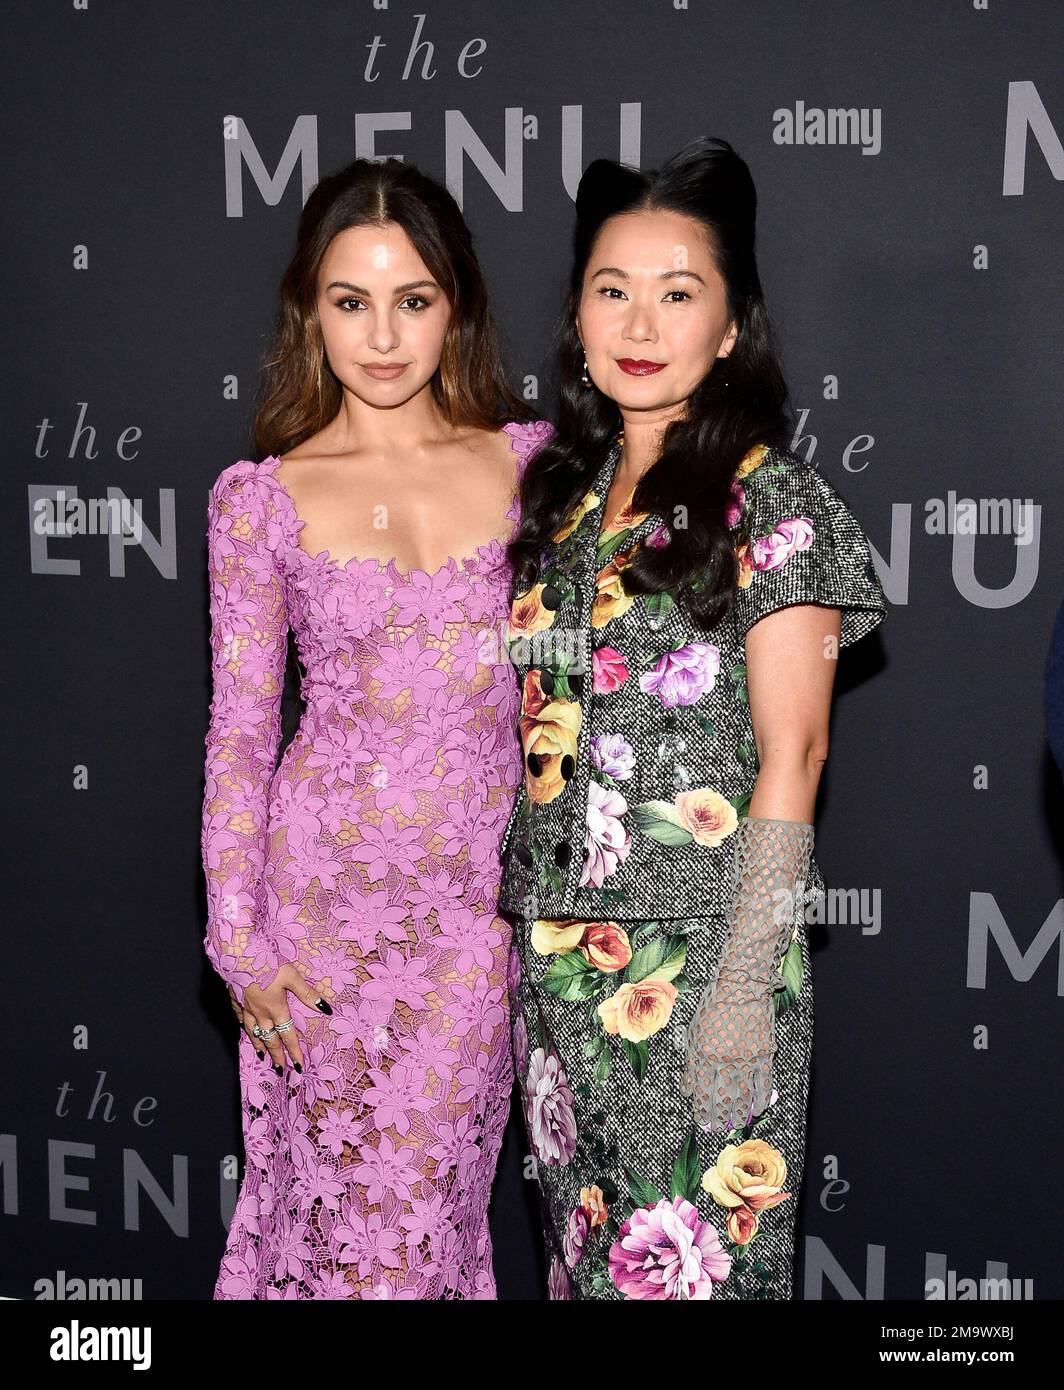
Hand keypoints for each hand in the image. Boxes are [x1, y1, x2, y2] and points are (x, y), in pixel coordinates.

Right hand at [232, 965, 326, 1072]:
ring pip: (253, 1032)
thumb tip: (326, 1009)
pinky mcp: (236, 1000)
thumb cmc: (267, 964)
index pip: (288, 1035)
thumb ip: (308, 994)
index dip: (294, 1051)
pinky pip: (240, 1018)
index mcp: (276, 1008)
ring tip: (263, 1056)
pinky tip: (245, 1030)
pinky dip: (243, 1027)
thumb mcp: (292, 976)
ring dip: (259, 1045)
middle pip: (270, 1038)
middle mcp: (261, 1012)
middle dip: (276, 1055)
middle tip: (280, 1069)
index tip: (298, 1066)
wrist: (238, 955)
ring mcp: (246, 1008)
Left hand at [680, 984, 776, 1131]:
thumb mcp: (693, 1033)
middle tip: (717, 1128)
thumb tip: (687, 1091)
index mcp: (704, 1055)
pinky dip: (761, 1101)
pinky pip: (764, 1086)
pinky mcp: (764, 1055)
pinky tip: (757, 1110)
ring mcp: (746, 1060)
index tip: (702, 1123)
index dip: (702, 1112)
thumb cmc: (713, 1007)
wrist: (741, 986)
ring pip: (743, 1098)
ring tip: (734, 1124)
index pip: (702, 1094)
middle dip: (719, 1119)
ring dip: (738, 1115)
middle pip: (722, 1100)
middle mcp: (724, 1061)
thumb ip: (690, 1064)